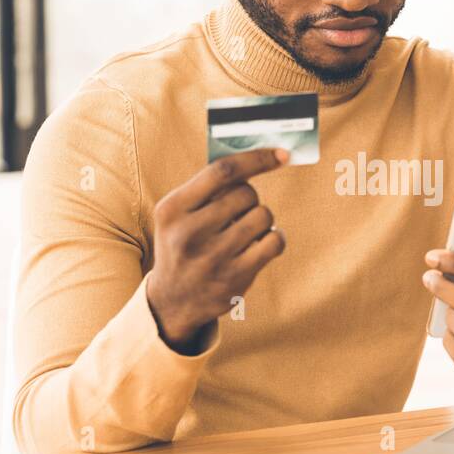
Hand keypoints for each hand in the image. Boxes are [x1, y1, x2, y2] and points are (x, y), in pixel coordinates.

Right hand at [146, 148, 288, 352]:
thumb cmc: (183, 243)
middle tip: (238, 212)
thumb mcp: (177, 214)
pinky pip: (274, 242)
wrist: (173, 299)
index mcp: (172, 209)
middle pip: (246, 193)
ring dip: (261, 218)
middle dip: (250, 197)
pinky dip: (275, 237)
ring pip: (263, 215)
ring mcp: (213, 258)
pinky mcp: (235, 278)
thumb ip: (207, 187)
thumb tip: (257, 157)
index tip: (280, 154)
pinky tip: (263, 243)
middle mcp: (189, 233)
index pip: (222, 172)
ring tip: (246, 231)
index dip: (256, 158)